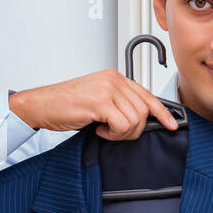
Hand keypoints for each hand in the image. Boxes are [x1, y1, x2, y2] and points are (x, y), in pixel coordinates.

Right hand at [8, 69, 178, 139]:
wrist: (41, 105)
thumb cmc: (67, 105)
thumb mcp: (98, 99)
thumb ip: (119, 103)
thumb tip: (141, 119)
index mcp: (115, 77)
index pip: (147, 95)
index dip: (162, 112)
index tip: (171, 124)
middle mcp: (113, 80)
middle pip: (144, 111)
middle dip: (134, 129)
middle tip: (116, 133)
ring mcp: (107, 89)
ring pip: (135, 120)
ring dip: (122, 133)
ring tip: (105, 130)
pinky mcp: (100, 102)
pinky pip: (122, 126)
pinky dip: (112, 134)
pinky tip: (99, 130)